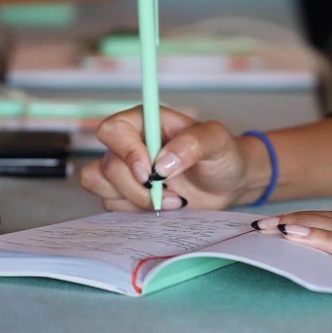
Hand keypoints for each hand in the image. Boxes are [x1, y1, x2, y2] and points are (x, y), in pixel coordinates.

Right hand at [80, 106, 257, 210]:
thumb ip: (192, 144)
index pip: (112, 130)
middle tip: (171, 193)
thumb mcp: (217, 142)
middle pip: (106, 166)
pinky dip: (136, 211)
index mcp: (145, 121)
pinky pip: (112, 205)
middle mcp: (130, 144)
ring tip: (171, 200)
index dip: (126, 153)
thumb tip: (162, 163)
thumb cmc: (222, 154)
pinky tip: (164, 206)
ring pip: (102, 186)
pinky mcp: (128, 193)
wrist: (229, 183)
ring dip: (135, 200)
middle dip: (138, 187)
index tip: (151, 172)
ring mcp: (127, 170)